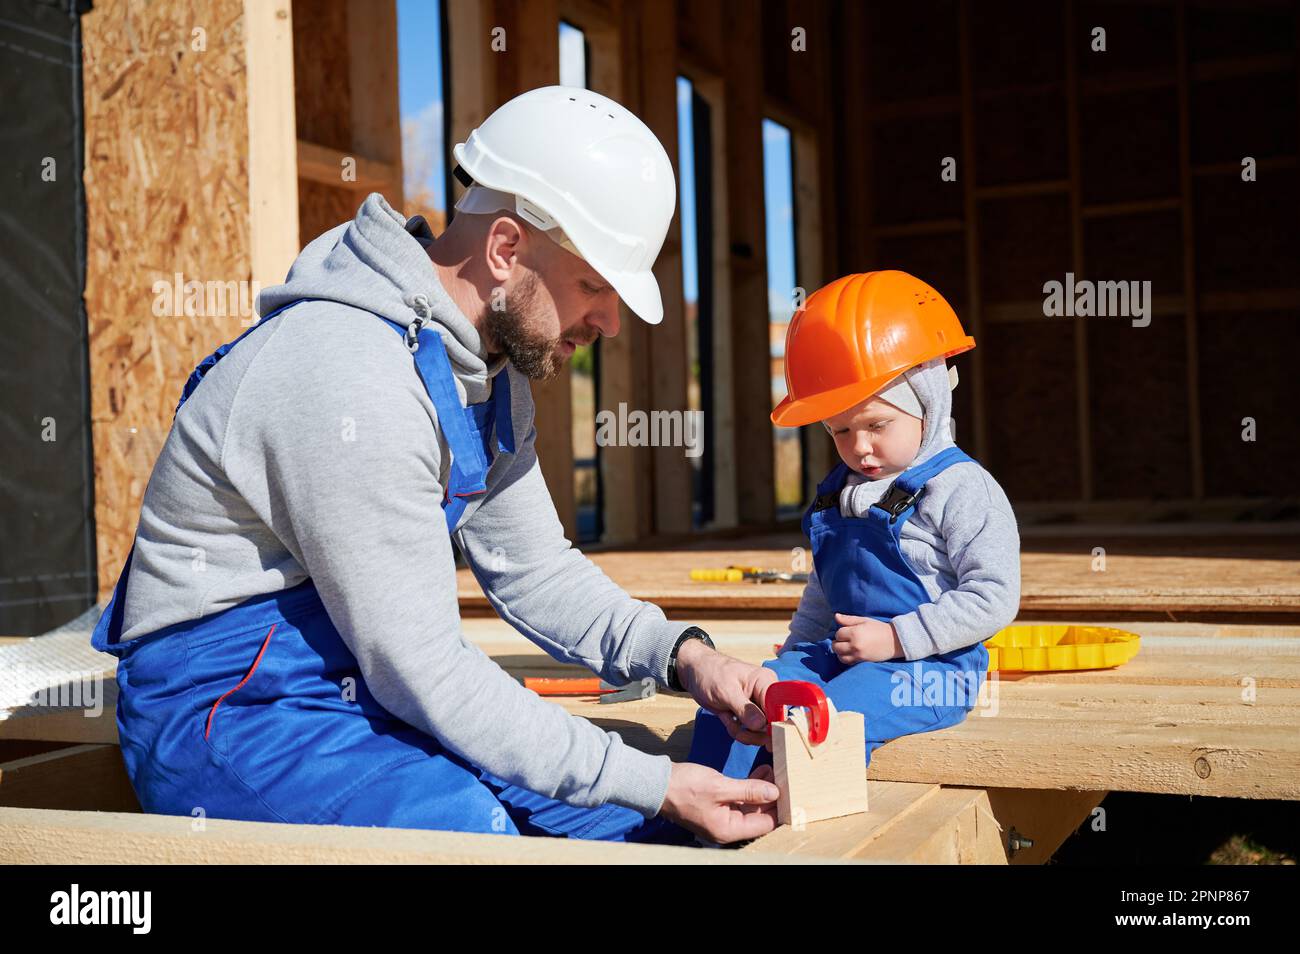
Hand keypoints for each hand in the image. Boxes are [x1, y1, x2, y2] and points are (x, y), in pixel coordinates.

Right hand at [658, 761, 779, 842]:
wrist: (656, 783)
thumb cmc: (685, 787)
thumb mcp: (721, 786)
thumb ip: (749, 790)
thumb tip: (775, 792)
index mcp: (728, 829)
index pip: (764, 824)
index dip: (779, 808)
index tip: (791, 791)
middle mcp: (726, 827)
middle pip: (758, 815)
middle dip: (772, 796)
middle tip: (785, 776)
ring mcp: (721, 816)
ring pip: (750, 805)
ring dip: (762, 788)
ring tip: (774, 769)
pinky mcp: (716, 805)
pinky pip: (739, 798)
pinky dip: (749, 787)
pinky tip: (760, 771)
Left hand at [675, 639, 777, 745]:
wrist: (695, 672)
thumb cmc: (710, 673)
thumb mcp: (726, 691)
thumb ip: (744, 708)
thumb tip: (761, 725)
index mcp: (766, 682)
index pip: (780, 708)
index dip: (776, 725)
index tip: (765, 738)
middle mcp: (765, 693)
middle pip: (773, 723)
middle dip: (756, 733)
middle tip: (740, 733)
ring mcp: (756, 704)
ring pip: (761, 730)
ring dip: (745, 734)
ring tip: (731, 725)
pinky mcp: (746, 713)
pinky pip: (749, 730)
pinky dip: (738, 731)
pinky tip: (727, 720)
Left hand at [832, 613, 903, 662]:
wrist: (894, 641)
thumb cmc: (879, 628)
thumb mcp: (864, 620)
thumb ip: (848, 619)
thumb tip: (836, 616)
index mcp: (855, 633)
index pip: (838, 634)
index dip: (841, 632)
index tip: (847, 631)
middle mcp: (855, 645)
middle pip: (836, 646)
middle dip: (838, 642)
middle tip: (844, 639)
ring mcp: (858, 655)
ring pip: (840, 656)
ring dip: (839, 651)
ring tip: (845, 647)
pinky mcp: (861, 661)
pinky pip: (847, 662)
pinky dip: (845, 658)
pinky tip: (848, 653)